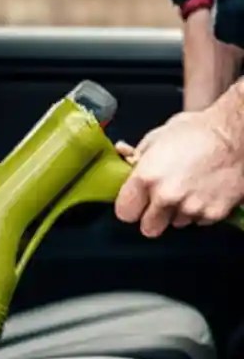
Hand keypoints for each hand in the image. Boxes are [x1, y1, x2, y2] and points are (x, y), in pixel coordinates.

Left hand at [115, 102, 243, 236]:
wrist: (237, 132)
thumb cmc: (198, 130)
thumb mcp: (158, 137)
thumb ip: (139, 158)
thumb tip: (127, 165)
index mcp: (146, 178)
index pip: (125, 213)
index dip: (131, 208)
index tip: (136, 203)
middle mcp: (166, 196)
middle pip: (149, 228)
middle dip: (153, 217)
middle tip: (161, 202)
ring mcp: (191, 207)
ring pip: (176, 224)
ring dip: (178, 212)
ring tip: (189, 189)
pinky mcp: (214, 212)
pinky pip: (199, 220)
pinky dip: (201, 210)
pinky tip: (205, 191)